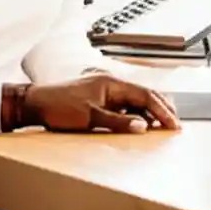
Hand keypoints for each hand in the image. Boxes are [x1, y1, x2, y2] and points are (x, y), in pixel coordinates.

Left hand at [17, 73, 180, 132]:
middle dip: (162, 108)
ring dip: (150, 110)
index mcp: (112, 83)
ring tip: (163, 123)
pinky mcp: (99, 97)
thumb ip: (118, 122)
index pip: (146, 95)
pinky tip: (141, 121)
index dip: (162, 110)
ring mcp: (105, 89)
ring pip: (136, 98)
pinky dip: (136, 112)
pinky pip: (125, 103)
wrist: (35, 103)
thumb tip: (143, 126)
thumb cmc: (59, 107)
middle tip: (175, 124)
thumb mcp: (90, 118)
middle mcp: (111, 83)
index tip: (174, 124)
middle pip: (145, 94)